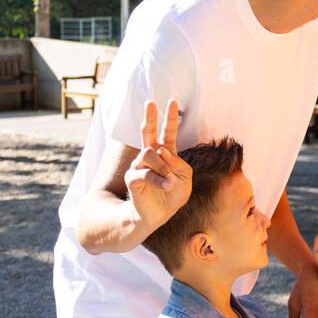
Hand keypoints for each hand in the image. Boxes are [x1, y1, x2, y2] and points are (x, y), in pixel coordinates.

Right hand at [125, 99, 191, 230]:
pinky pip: (146, 172)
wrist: (158, 215)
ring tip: (170, 181)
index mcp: (165, 153)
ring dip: (164, 168)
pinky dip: (159, 179)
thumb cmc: (172, 195)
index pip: (168, 133)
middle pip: (149, 132)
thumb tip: (162, 152)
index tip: (173, 102)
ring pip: (151, 153)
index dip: (171, 118)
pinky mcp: (133, 176)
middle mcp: (151, 156)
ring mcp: (140, 164)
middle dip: (151, 117)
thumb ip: (178, 164)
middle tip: (150, 102)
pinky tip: (168, 185)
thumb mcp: (185, 179)